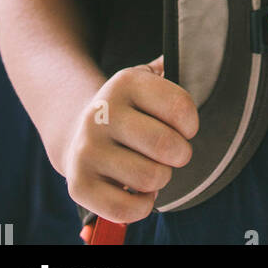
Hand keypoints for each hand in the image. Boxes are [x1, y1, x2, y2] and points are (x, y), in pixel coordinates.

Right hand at [63, 55, 199, 223]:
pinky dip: (143, 205)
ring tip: (152, 168)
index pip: (179, 107)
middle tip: (173, 153)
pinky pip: (128, 209)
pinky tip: (139, 191)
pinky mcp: (78, 184)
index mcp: (125, 83)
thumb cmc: (127, 111)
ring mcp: (87, 150)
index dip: (191, 124)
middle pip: (166, 145)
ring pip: (151, 177)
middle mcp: (101, 113)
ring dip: (161, 178)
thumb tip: (184, 58)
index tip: (185, 128)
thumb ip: (169, 70)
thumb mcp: (145, 81)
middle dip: (180, 154)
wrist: (76, 133)